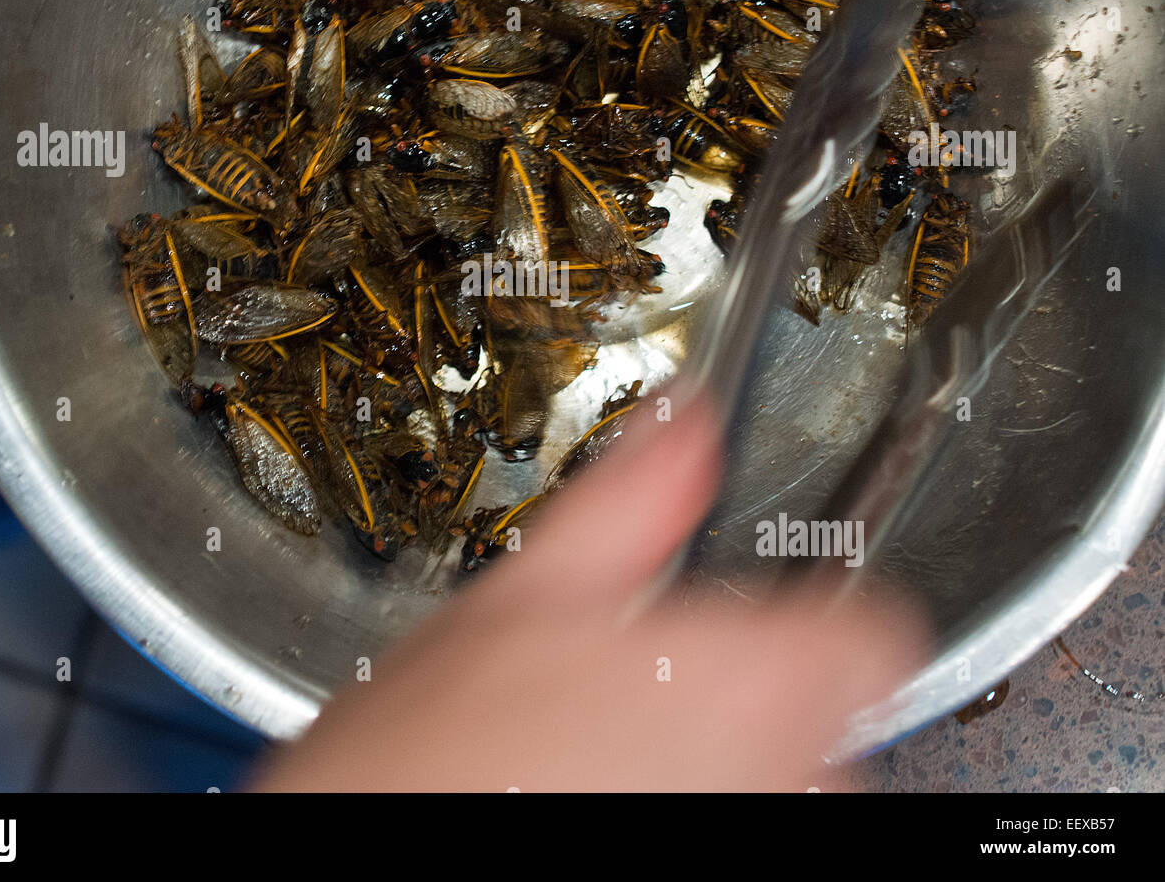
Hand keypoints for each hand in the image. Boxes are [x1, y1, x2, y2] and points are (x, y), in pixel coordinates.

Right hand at [250, 399, 925, 791]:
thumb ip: (634, 498)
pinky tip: (611, 784)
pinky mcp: (730, 856)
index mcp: (749, 676)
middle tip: (656, 673)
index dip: (829, 605)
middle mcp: (781, 768)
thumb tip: (687, 420)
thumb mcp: (525, 591)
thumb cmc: (435, 755)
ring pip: (794, 769)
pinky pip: (753, 809)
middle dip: (759, 678)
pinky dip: (705, 790)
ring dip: (731, 747)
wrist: (381, 836)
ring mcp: (756, 825)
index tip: (781, 605)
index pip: (878, 629)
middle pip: (835, 701)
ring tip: (621, 741)